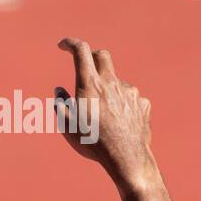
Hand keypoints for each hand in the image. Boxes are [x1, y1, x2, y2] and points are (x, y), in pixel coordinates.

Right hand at [55, 39, 154, 184]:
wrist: (125, 157)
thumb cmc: (92, 144)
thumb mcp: (68, 127)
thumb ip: (61, 105)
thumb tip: (59, 91)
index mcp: (90, 85)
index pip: (81, 51)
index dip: (70, 43)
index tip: (63, 45)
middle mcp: (111, 82)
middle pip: (103, 56)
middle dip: (92, 57)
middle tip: (85, 68)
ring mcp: (129, 91)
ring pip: (116, 81)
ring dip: (107, 89)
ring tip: (102, 115)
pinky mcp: (141, 103)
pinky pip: (130, 99)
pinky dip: (121, 105)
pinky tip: (119, 123)